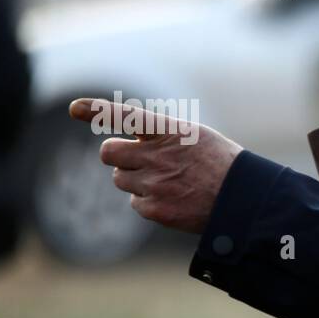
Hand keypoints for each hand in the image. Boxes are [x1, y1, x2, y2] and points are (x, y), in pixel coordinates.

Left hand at [67, 97, 242, 233]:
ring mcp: (154, 184)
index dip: (97, 110)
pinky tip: (173, 200)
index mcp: (170, 131)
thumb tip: (128, 140)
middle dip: (119, 156)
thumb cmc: (221, 165)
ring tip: (167, 182)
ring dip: (136, 179)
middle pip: (109, 152)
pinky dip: (149, 202)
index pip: (125, 116)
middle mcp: (157, 156)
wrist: (243, 201)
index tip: (75, 109)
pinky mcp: (155, 209)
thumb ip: (160, 135)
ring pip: (121, 179)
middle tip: (137, 160)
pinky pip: (135, 203)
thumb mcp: (195, 137)